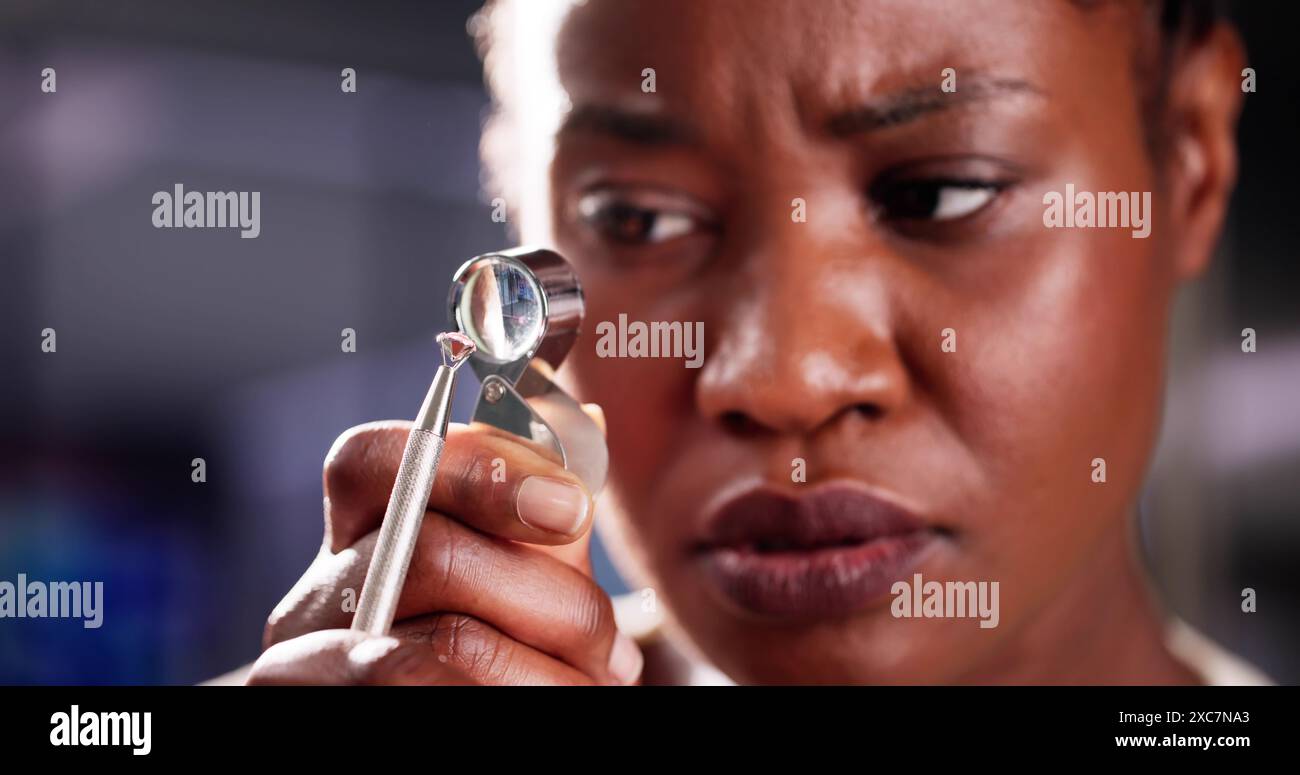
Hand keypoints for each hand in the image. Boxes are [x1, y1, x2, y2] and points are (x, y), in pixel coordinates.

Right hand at [246, 411, 641, 684]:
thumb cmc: (511, 665)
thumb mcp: (533, 585)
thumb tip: (586, 422)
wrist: (470, 738)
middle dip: (549, 597)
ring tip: (591, 685)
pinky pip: (423, 687)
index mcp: (364, 534)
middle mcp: (319, 589)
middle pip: (431, 550)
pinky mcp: (313, 698)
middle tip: (609, 646)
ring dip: (544, 669)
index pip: (376, 457)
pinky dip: (505, 697)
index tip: (572, 506)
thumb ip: (547, 513)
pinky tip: (539, 700)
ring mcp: (307, 655)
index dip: (480, 468)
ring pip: (446, 638)